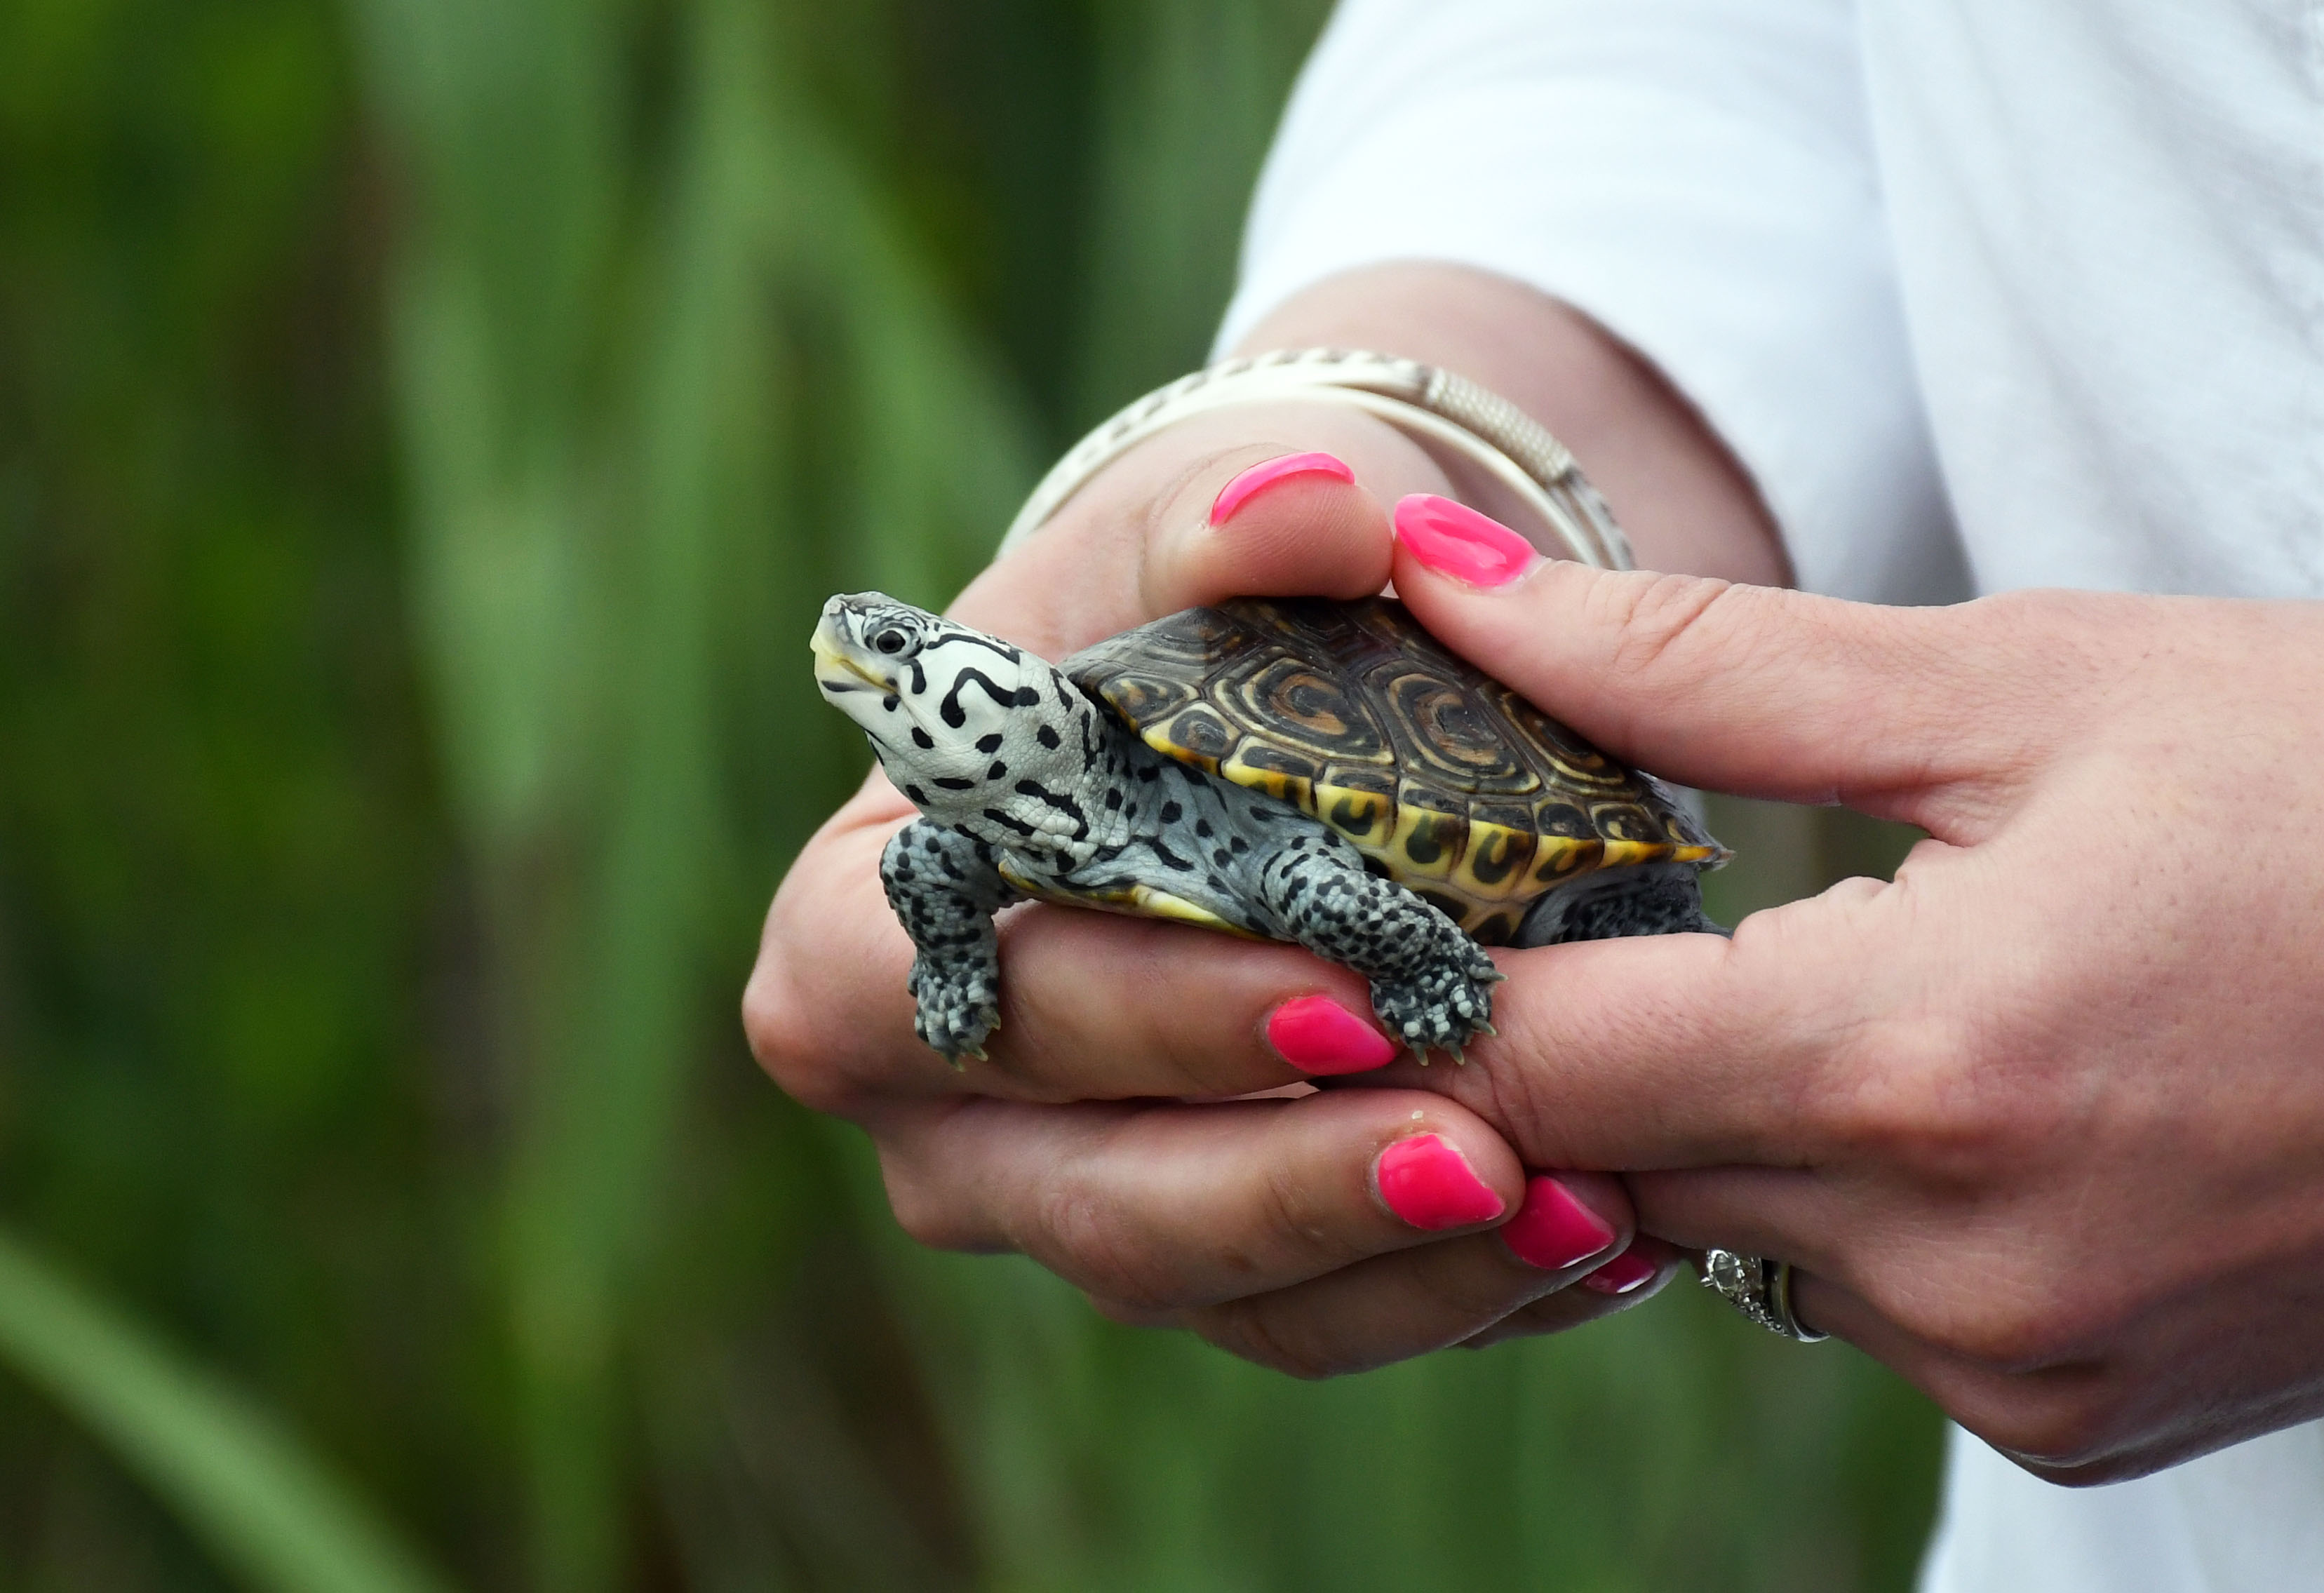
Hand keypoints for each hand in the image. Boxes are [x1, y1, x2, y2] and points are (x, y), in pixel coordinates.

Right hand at [749, 398, 1677, 1377]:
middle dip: (1286, 1180)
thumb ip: (1227, 526)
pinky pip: (1320, 1314)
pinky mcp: (1210, 1252)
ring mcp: (1071, 1188)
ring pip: (1210, 1285)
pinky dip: (1459, 1282)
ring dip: (1395, 1261)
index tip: (1326, 989)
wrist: (1270, 684)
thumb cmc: (1189, 606)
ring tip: (1582, 1203)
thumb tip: (1311, 512)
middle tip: (1480, 1147)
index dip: (1118, 1011)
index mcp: (870, 919)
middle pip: (1080, 1190)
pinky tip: (1604, 1229)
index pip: (933, 1001)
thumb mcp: (1195, 533)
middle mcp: (946, 1093)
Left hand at [1383, 523, 2323, 1481]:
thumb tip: (1441, 581)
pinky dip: (1834, 1193)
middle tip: (1574, 898)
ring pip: (1713, 1237)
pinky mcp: (2075, 1415)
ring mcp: (2020, 1364)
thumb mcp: (2022, 684)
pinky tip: (1936, 1081)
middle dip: (1555, 1037)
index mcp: (1923, 1062)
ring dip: (1703, 1114)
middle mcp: (1955, 1263)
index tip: (1364, 898)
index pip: (1526, 1062)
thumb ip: (1693, 661)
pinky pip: (1846, 1302)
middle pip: (1596, 1162)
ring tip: (1811, 966)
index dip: (1412, 981)